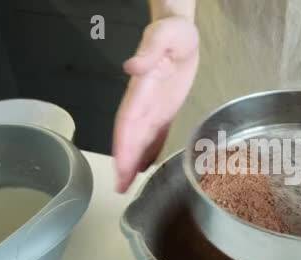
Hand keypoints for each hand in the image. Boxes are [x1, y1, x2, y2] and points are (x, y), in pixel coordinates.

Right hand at [113, 17, 198, 192]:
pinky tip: (146, 168)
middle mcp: (144, 103)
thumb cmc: (173, 32)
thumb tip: (131, 67)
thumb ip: (149, 51)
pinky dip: (149, 153)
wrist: (182, 31)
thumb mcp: (163, 36)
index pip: (128, 122)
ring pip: (140, 140)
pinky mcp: (166, 110)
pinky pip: (156, 135)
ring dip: (132, 162)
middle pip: (131, 137)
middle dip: (124, 162)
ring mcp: (154, 108)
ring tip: (126, 186)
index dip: (123, 146)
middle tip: (118, 188)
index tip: (119, 167)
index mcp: (142, 89)